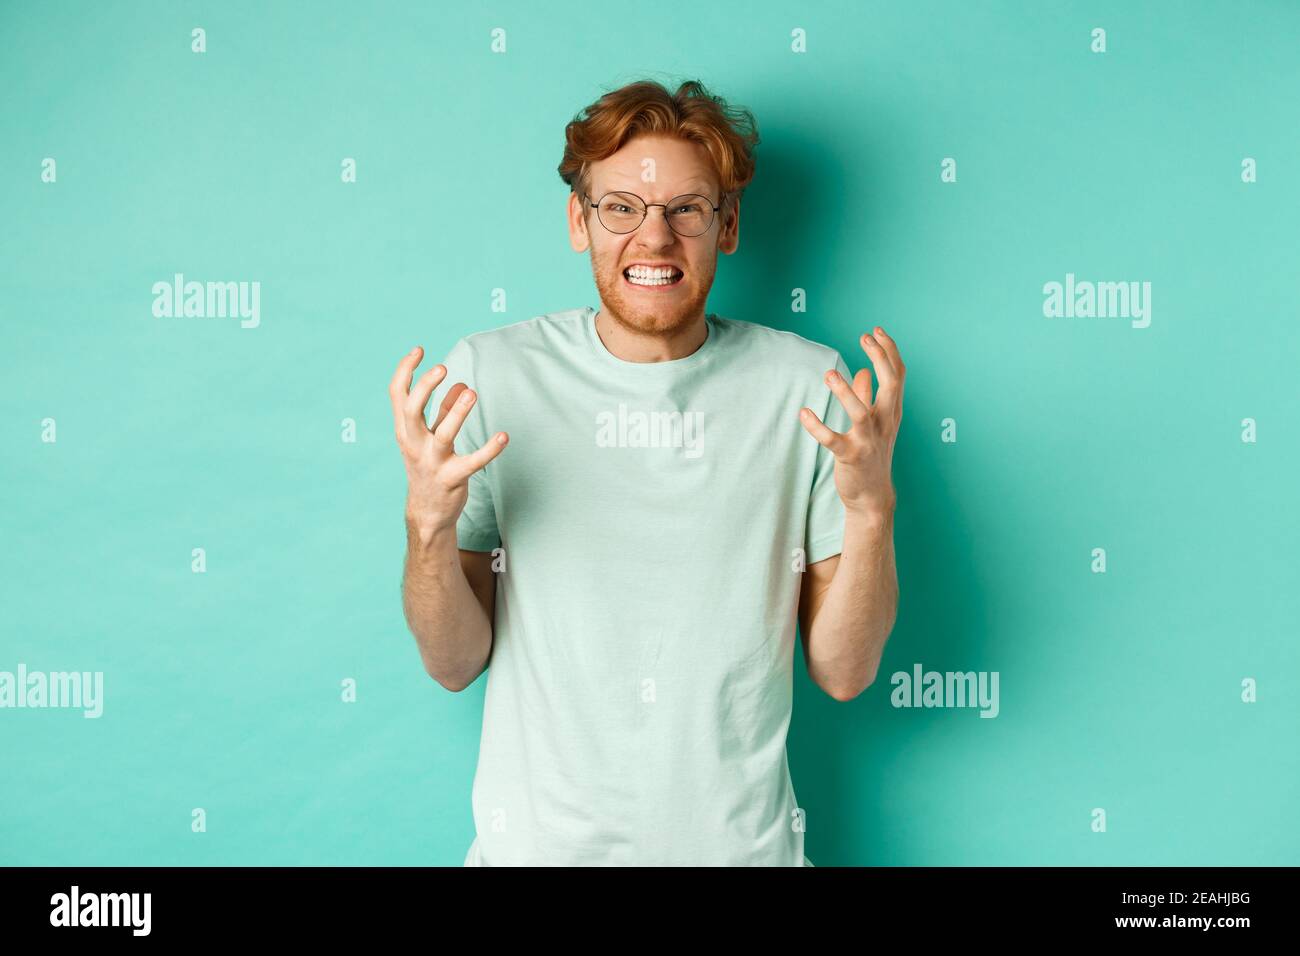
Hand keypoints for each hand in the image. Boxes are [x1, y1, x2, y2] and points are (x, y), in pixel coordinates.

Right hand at [389, 346, 507, 533]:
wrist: (427, 512)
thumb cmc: (428, 467)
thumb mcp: (430, 437)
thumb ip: (444, 411)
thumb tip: (461, 384)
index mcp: (405, 430)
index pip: (397, 395)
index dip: (405, 370)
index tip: (419, 350)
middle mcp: (414, 443)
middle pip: (412, 409)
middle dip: (425, 386)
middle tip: (443, 368)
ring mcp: (432, 462)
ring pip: (443, 434)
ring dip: (456, 412)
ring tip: (472, 393)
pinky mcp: (452, 478)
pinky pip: (473, 462)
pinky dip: (489, 449)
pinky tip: (503, 437)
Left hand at [799, 326, 904, 516]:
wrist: (873, 497)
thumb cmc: (873, 456)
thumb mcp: (874, 423)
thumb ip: (868, 396)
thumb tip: (863, 371)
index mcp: (892, 413)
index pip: (897, 376)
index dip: (889, 351)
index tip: (875, 331)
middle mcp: (884, 424)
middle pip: (890, 386)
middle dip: (881, 359)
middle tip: (864, 338)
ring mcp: (868, 441)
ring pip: (861, 412)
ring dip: (845, 392)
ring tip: (828, 373)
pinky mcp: (850, 457)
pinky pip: (833, 440)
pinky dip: (817, 427)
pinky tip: (803, 413)